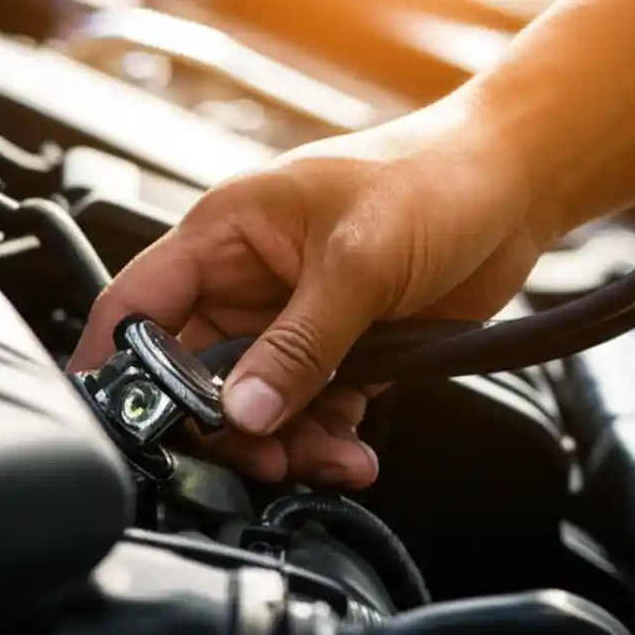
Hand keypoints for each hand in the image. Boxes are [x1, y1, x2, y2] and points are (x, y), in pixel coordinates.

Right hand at [68, 96, 551, 487]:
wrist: (516, 183)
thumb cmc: (432, 176)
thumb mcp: (356, 261)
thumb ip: (298, 343)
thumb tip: (243, 410)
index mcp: (229, 232)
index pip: (140, 302)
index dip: (118, 364)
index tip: (129, 424)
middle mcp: (252, 277)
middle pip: (197, 371)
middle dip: (224, 424)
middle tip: (258, 455)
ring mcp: (297, 317)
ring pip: (259, 402)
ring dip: (286, 440)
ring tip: (325, 459)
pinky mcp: (345, 348)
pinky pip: (314, 408)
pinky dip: (328, 437)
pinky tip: (354, 450)